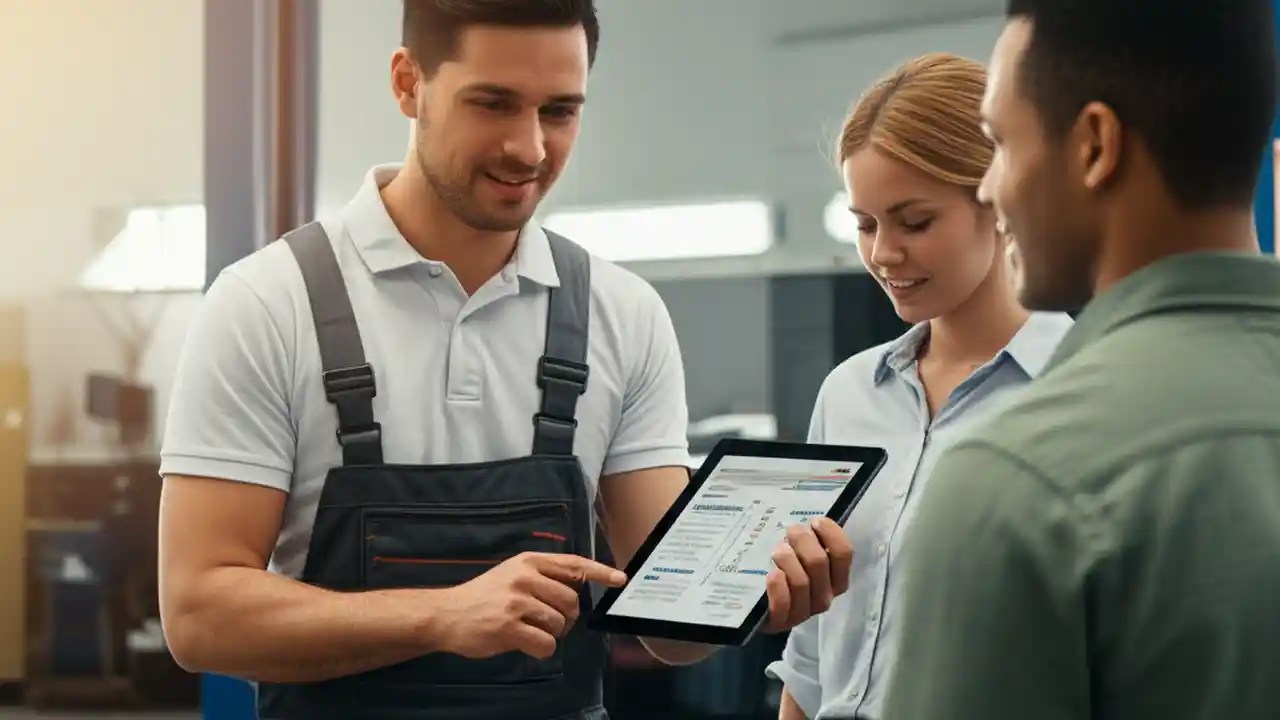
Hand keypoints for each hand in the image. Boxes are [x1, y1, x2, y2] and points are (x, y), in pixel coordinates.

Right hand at [433, 552, 625, 659]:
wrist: (446, 614)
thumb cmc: (483, 596)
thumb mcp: (512, 574)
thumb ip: (542, 576)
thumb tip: (577, 586)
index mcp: (528, 562)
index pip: (573, 564)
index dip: (599, 572)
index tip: (620, 578)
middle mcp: (525, 578)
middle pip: (571, 601)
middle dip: (567, 618)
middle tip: (547, 622)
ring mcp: (517, 602)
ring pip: (560, 624)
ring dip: (551, 634)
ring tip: (530, 631)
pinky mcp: (509, 627)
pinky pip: (546, 644)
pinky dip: (541, 649)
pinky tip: (524, 644)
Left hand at [763, 517, 853, 632]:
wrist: (759, 605)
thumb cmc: (786, 570)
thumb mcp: (802, 553)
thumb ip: (811, 539)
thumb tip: (812, 520)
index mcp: (836, 578)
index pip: (844, 553)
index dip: (830, 533)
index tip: (814, 522)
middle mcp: (825, 596)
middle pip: (819, 561)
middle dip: (801, 540)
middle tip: (789, 533)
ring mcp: (804, 612)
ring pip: (802, 581)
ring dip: (786, 559)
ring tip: (777, 551)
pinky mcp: (781, 621)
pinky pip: (784, 603)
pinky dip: (778, 585)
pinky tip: (772, 574)